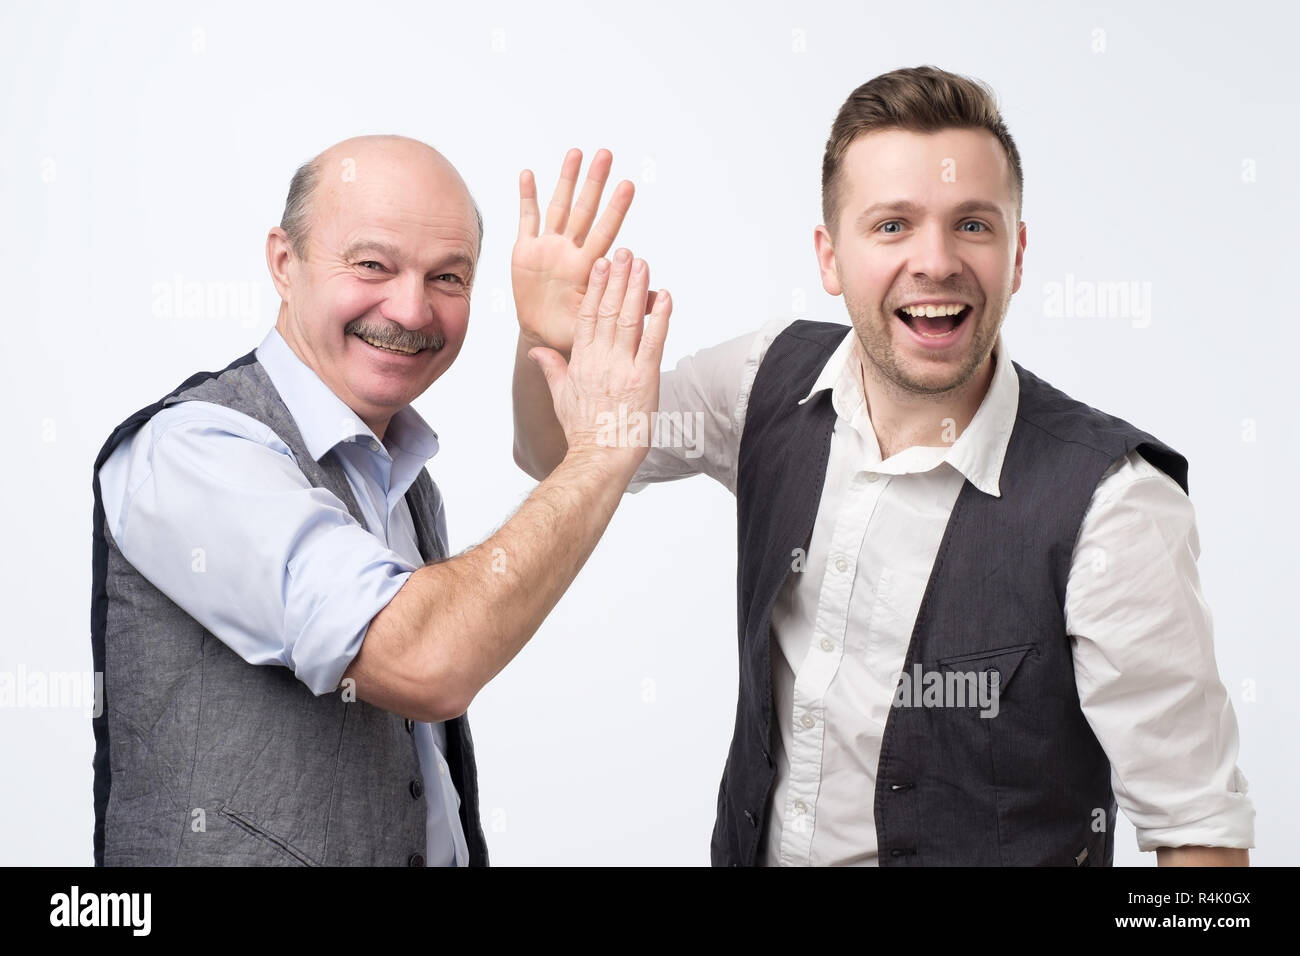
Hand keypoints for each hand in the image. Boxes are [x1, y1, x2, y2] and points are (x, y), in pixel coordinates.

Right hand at [513, 148, 635, 353]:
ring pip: (559, 206)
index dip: (616, 209)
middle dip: (594, 183)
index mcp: (589, 266)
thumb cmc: (573, 328)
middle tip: (606, 155)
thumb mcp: (600, 320)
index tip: (629, 185)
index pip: (605, 232)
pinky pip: (527, 219)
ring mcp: (549, 246)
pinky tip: (529, 174)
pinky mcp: (525, 250)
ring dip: (566, 180)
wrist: (544, 334)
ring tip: (576, 153)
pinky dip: (527, 197)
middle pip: (584, 210)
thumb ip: (625, 306)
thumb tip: (658, 299)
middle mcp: (570, 250)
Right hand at [527, 250, 671, 476]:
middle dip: (617, 278)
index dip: (595, 287)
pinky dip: (660, 318)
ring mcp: (623, 366)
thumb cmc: (583, 430)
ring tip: (642, 263)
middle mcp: (600, 358)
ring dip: (636, 288)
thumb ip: (551, 367)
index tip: (601, 265)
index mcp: (581, 360)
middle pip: (609, 309)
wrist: (600, 456)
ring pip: (629, 319)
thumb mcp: (559, 395)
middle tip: (625, 252)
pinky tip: (665, 297)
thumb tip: (536, 350)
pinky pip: (654, 341)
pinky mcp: (644, 378)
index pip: (587, 315)